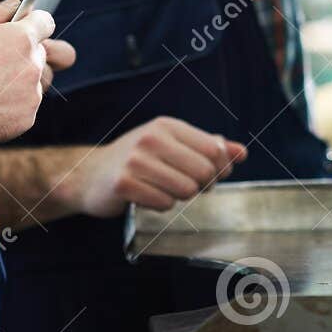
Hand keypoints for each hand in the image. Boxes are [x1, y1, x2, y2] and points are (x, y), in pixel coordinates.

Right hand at [0, 0, 55, 147]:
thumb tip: (18, 3)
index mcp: (21, 38)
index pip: (46, 22)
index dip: (33, 23)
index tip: (24, 29)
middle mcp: (32, 66)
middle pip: (42, 54)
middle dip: (25, 53)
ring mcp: (31, 95)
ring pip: (36, 82)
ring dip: (20, 81)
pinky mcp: (25, 120)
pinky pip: (26, 107)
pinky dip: (11, 106)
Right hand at [61, 117, 246, 217]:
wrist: (89, 174)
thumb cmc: (136, 160)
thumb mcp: (171, 145)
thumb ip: (208, 147)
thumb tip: (242, 152)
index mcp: (167, 126)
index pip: (214, 150)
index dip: (218, 169)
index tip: (207, 175)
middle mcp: (151, 138)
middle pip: (203, 172)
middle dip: (199, 186)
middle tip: (182, 185)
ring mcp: (136, 161)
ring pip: (186, 190)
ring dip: (178, 197)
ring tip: (162, 189)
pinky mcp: (124, 184)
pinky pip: (164, 204)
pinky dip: (160, 206)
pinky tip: (146, 196)